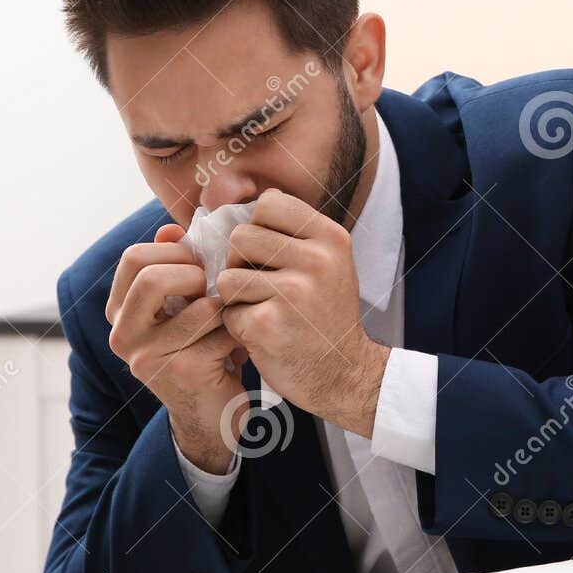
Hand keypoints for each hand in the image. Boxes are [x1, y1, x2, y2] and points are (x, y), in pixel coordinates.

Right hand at [106, 223, 244, 472]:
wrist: (213, 416)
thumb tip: (169, 230)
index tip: (199, 265)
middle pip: (151, 276)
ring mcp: (148, 358)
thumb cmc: (202, 349)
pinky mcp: (181, 374)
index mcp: (119, 312)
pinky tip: (241, 346)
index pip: (134, 258)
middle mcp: (123, 336)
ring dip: (224, 307)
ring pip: (197, 305)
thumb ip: (173, 267)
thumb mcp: (183, 307)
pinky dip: (239, 332)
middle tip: (215, 288)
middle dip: (196, 274)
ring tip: (231, 318)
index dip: (175, 252)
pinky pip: (222, 331)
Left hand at [216, 189, 389, 435]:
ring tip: (260, 310)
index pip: (269, 204)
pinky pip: (228, 311)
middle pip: (241, 237)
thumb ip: (295, 232)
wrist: (344, 374)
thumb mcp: (328, 263)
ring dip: (235, 297)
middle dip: (240, 263)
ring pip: (228, 275)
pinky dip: (237, 325)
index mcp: (330, 238)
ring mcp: (293, 292)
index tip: (268, 254)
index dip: (257, 227)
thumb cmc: (325, 315)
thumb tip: (254, 199)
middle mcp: (316, 260)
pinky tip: (262, 334)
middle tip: (260, 288)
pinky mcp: (269, 323)